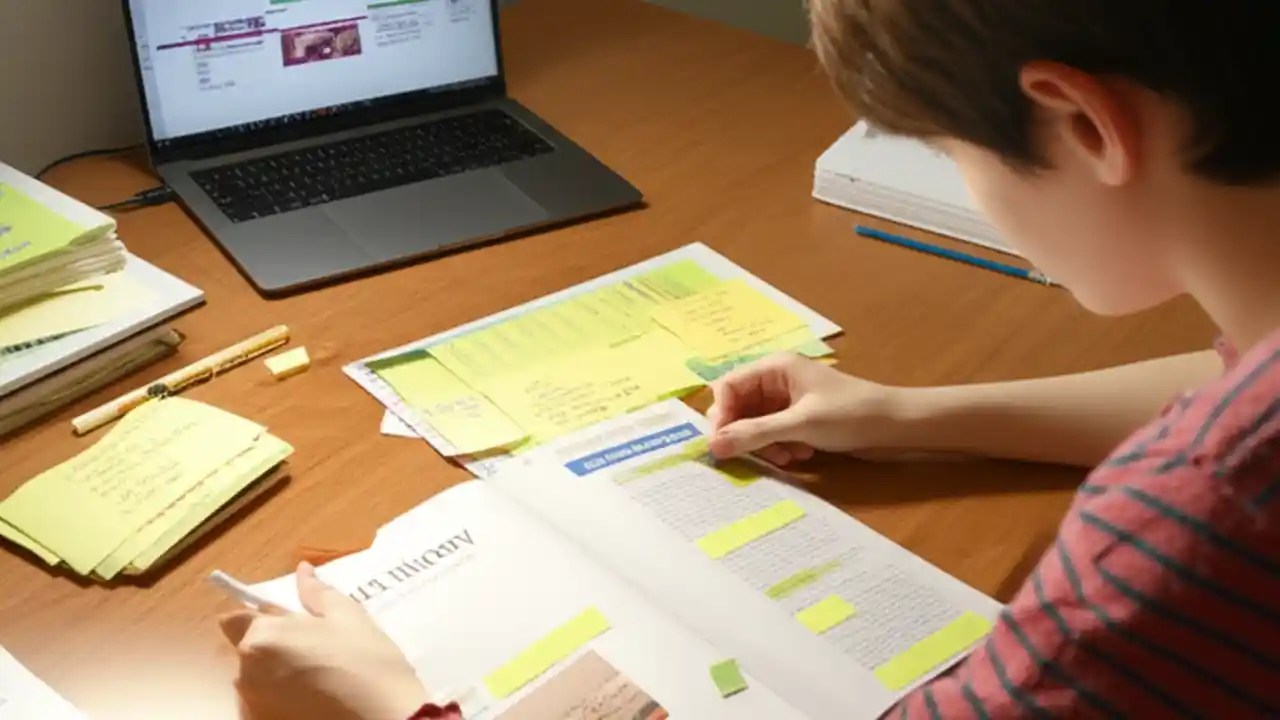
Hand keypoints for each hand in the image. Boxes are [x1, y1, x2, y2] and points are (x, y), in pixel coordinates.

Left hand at [220, 562, 428, 719]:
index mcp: (262, 637)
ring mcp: (252, 706)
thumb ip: (317, 593)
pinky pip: (265, 707)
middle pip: (248, 652)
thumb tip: (302, 570)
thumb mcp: (349, 618)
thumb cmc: (366, 662)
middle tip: (315, 653)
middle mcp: (246, 673)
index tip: (287, 625)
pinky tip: (314, 703)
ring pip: (257, 682)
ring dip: (276, 678)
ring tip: (318, 682)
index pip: (233, 620)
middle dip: (273, 649)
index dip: (258, 618)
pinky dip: (281, 704)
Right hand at [706, 354, 898, 464]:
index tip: (721, 444)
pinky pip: (774, 433)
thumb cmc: (849, 414)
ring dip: (765, 444)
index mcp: (775, 368)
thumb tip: (713, 445)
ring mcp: (789, 400)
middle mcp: (777, 380)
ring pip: (756, 424)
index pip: (728, 386)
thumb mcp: (799, 425)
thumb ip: (755, 434)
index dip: (720, 415)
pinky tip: (800, 455)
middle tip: (753, 456)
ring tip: (785, 457)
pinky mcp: (800, 419)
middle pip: (739, 407)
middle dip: (744, 433)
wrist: (896, 426)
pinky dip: (781, 446)